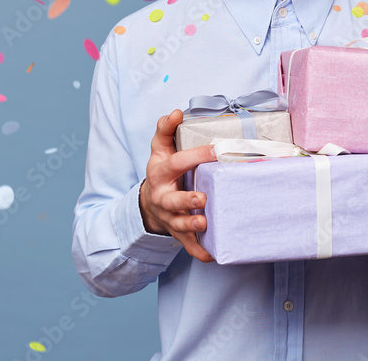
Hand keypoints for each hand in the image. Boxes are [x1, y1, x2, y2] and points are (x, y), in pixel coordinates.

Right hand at [139, 109, 217, 261]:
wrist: (150, 202)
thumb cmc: (163, 170)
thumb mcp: (160, 148)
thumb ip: (166, 129)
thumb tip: (174, 112)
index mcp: (160, 173)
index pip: (177, 163)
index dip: (195, 156)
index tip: (216, 150)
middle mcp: (163, 197)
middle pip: (172, 201)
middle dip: (186, 200)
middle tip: (203, 198)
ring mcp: (169, 217)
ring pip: (178, 225)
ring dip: (191, 225)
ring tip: (204, 222)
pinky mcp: (177, 233)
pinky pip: (187, 245)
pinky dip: (198, 251)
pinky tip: (212, 255)